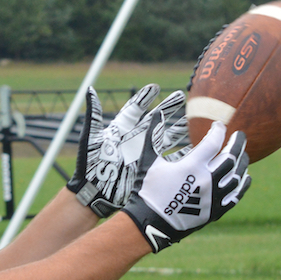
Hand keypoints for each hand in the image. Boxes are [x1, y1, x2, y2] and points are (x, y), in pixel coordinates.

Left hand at [67, 85, 187, 216]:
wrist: (93, 192)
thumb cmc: (88, 166)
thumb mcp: (90, 139)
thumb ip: (93, 115)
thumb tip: (89, 90)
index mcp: (120, 129)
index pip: (135, 108)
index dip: (145, 97)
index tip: (155, 87)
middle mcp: (133, 139)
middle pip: (154, 119)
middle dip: (168, 108)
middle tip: (180, 95)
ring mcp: (143, 154)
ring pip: (165, 137)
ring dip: (178, 128)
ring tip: (191, 120)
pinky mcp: (148, 168)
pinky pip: (168, 159)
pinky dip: (180, 154)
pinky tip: (192, 149)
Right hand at [120, 114, 249, 252]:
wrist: (150, 222)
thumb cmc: (147, 190)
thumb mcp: (149, 161)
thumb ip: (154, 136)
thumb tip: (156, 113)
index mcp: (191, 166)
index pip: (213, 142)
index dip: (218, 131)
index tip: (219, 126)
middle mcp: (206, 180)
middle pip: (231, 156)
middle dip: (237, 143)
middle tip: (239, 135)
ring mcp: (213, 197)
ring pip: (236, 175)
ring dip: (242, 162)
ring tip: (242, 154)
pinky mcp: (215, 210)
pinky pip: (236, 195)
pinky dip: (242, 184)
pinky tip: (244, 176)